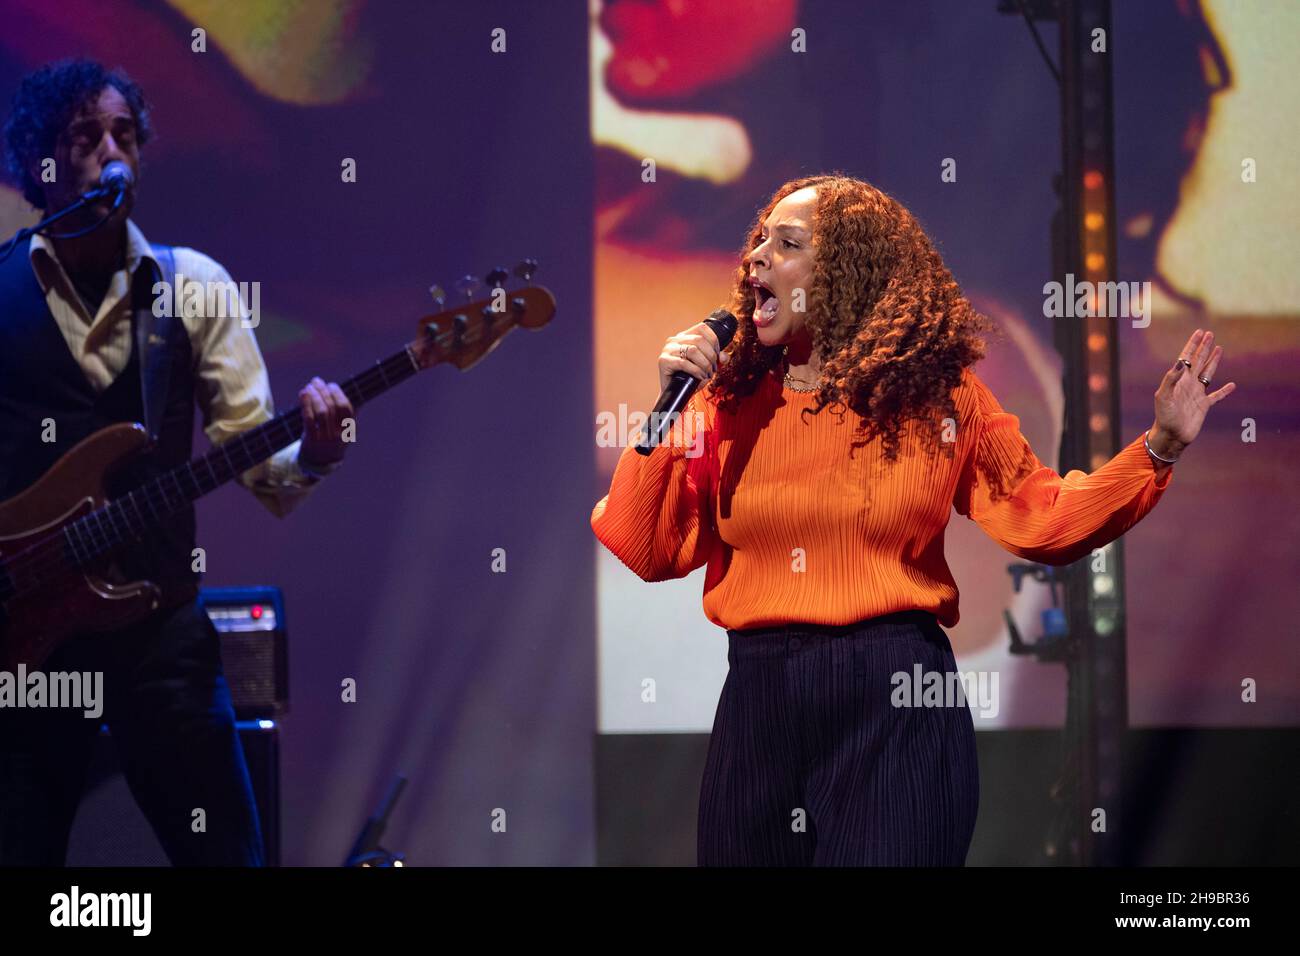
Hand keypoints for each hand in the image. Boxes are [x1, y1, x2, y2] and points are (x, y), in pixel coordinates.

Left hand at [298, 376, 353, 466]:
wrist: (321, 461)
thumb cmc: (332, 438)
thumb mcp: (343, 427)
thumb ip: (347, 412)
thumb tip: (352, 391)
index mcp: (349, 429)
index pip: (346, 408)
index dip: (338, 394)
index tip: (331, 385)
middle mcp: (339, 434)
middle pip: (333, 407)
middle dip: (324, 391)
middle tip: (316, 381)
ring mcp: (325, 438)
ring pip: (322, 412)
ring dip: (315, 396)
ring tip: (309, 387)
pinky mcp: (311, 440)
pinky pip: (309, 420)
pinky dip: (305, 405)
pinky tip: (303, 394)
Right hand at [658, 322, 728, 393]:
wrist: (676, 393)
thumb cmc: (690, 378)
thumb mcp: (706, 366)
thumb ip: (716, 359)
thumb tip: (724, 357)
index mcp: (684, 336)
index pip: (702, 328)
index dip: (714, 341)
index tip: (717, 356)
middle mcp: (674, 340)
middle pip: (699, 340)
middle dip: (711, 356)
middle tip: (713, 369)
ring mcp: (668, 349)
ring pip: (693, 350)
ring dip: (705, 364)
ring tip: (707, 374)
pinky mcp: (664, 361)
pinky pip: (684, 363)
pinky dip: (696, 371)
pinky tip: (700, 376)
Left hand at [1148, 329, 1235, 458]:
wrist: (1171, 435)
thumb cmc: (1164, 416)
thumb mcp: (1164, 396)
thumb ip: (1171, 379)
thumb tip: (1180, 362)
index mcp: (1179, 380)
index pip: (1186, 358)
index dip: (1193, 345)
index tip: (1199, 332)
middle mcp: (1188, 384)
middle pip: (1198, 361)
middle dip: (1204, 348)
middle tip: (1210, 334)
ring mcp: (1197, 394)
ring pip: (1208, 373)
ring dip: (1213, 361)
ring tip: (1219, 349)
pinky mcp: (1204, 406)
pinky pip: (1216, 396)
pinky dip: (1225, 391)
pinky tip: (1232, 385)